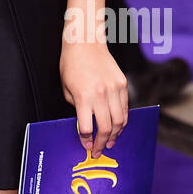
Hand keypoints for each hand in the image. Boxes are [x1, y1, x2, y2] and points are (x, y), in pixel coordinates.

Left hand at [60, 42, 127, 157]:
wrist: (85, 42)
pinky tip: (117, 126)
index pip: (87, 128)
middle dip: (102, 143)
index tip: (87, 146)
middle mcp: (101, 95)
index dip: (87, 140)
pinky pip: (125, 108)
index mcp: (84, 97)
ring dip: (115, 135)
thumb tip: (85, 124)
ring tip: (110, 141)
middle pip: (106, 128)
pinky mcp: (122, 84)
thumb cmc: (71, 64)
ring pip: (120, 120)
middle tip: (100, 150)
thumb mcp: (67, 89)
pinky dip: (122, 120)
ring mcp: (114, 89)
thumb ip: (77, 108)